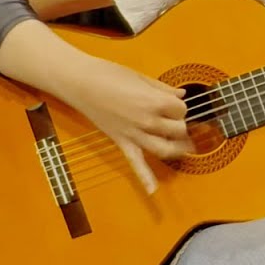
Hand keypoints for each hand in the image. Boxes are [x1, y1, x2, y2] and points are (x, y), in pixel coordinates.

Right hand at [63, 56, 192, 189]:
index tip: (173, 103)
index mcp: (153, 101)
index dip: (180, 106)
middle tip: (174, 119)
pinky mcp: (121, 142)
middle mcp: (146, 121)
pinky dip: (145, 178)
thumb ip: (163, 89)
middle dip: (180, 124)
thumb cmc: (109, 74)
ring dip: (177, 149)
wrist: (80, 82)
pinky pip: (135, 163)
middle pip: (178, 129)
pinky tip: (153, 190)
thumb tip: (181, 95)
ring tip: (183, 146)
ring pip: (165, 149)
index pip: (181, 109)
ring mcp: (134, 134)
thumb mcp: (141, 77)